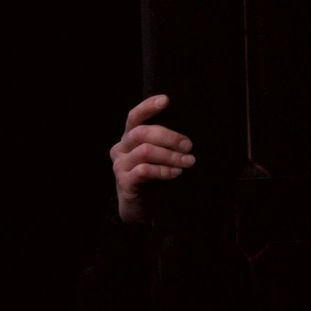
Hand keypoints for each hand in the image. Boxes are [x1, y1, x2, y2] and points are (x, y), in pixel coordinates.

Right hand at [109, 94, 194, 223]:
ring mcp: (120, 166)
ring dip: (170, 155)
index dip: (148, 106)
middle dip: (169, 137)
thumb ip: (166, 144)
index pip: (135, 117)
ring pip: (145, 151)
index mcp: (129, 138)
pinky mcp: (124, 183)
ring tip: (188, 161)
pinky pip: (144, 171)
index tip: (167, 100)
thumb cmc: (155, 179)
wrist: (142, 210)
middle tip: (189, 146)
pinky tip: (176, 173)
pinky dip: (163, 170)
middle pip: (142, 132)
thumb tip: (190, 135)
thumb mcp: (160, 157)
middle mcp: (121, 148)